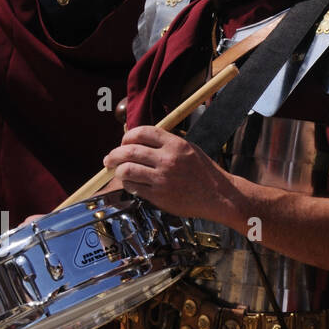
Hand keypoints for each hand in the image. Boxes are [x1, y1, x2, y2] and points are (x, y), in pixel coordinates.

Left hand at [103, 127, 240, 222]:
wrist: (219, 196)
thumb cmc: (204, 172)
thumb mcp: (190, 149)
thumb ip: (167, 144)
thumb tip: (140, 142)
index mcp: (176, 144)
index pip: (142, 132)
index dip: (127, 136)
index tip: (124, 142)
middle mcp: (168, 159)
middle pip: (129, 150)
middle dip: (114, 154)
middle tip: (109, 159)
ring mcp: (162, 178)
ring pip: (126, 170)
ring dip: (117, 170)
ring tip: (117, 171)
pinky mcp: (159, 195)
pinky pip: (133, 187)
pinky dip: (127, 184)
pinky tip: (131, 183)